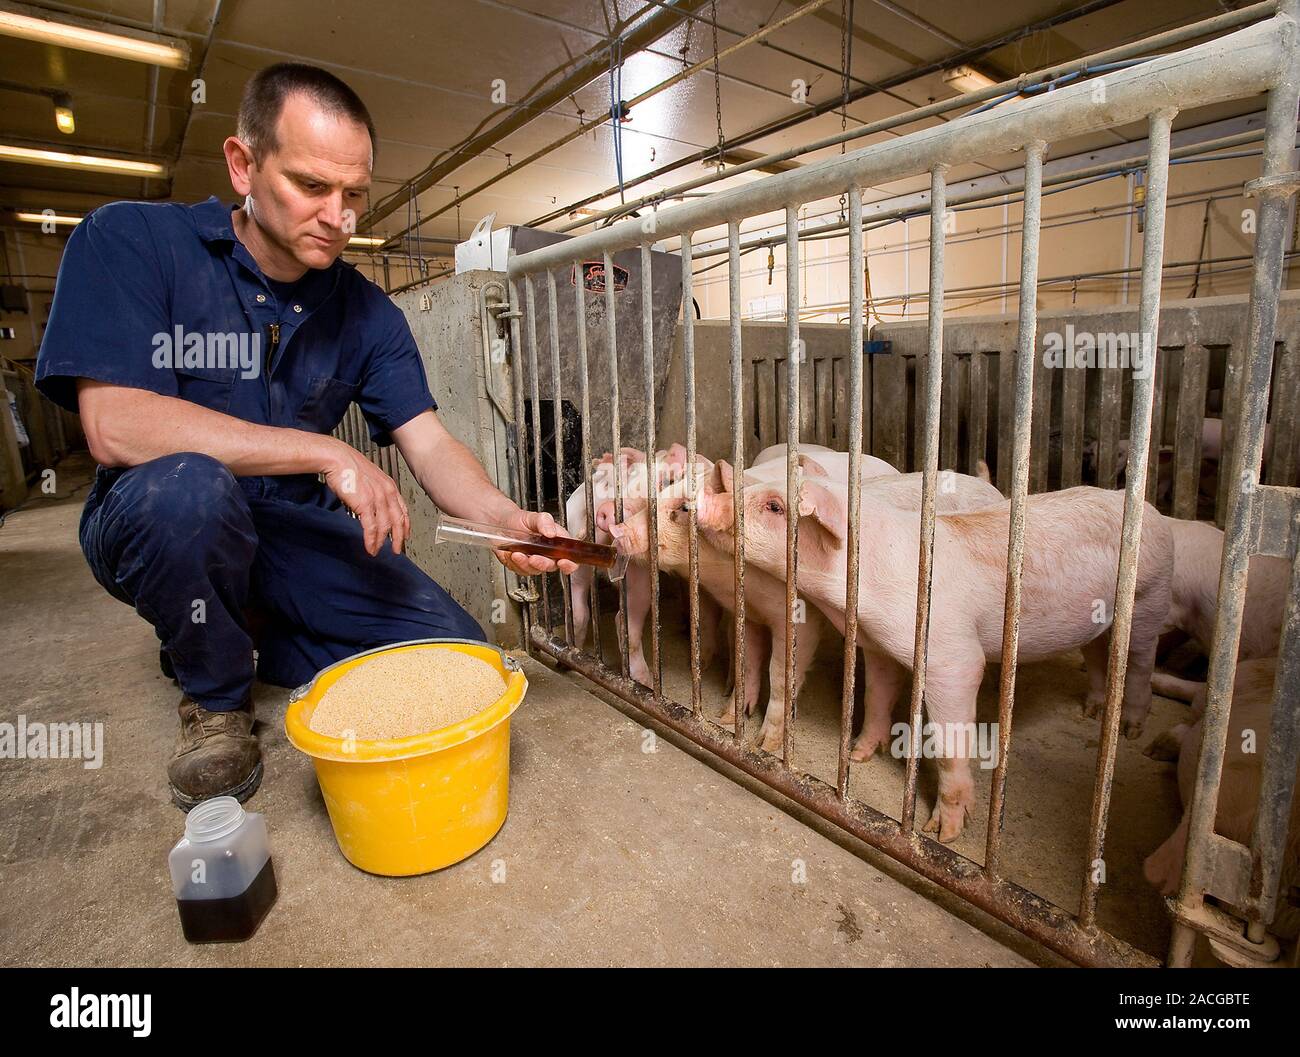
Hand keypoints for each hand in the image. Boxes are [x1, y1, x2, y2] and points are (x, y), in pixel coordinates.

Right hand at [322, 438, 409, 555]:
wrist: (337, 458)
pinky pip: (371, 527)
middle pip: (398, 521)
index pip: (402, 510)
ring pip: (385, 527)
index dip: (405, 525)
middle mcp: (387, 493)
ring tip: (377, 551)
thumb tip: (373, 504)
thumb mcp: (369, 477)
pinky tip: (369, 547)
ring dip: (381, 542)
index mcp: (389, 486)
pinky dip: (371, 540)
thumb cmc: (348, 466)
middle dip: (398, 538)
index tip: (405, 535)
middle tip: (396, 549)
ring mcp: (377, 499)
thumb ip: (375, 490)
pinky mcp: (365, 504)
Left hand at [495, 508, 578, 576]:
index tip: (563, 561)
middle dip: (543, 564)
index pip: (570, 557)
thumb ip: (545, 522)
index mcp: (557, 542)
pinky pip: (521, 570)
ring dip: (525, 564)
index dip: (570, 563)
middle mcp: (548, 554)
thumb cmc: (521, 520)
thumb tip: (551, 532)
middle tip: (534, 558)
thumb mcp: (534, 517)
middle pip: (552, 566)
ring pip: (535, 570)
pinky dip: (515, 563)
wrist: (503, 523)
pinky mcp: (522, 566)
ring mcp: (535, 561)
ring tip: (517, 553)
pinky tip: (512, 554)